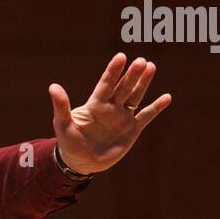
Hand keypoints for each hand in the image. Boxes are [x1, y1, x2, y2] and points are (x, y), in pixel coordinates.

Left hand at [48, 54, 171, 174]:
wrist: (81, 162)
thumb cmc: (69, 142)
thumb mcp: (63, 124)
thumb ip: (61, 106)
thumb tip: (52, 86)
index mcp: (95, 104)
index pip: (106, 84)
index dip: (113, 71)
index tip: (121, 56)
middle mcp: (111, 107)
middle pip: (123, 87)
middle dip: (132, 75)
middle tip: (141, 61)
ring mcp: (123, 117)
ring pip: (135, 96)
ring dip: (143, 83)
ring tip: (151, 66)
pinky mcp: (132, 129)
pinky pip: (146, 116)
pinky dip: (156, 107)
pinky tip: (167, 97)